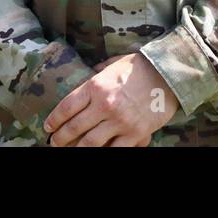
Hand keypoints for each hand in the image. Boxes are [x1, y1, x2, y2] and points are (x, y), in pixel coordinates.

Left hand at [43, 53, 177, 146]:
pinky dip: (103, 153)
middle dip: (60, 138)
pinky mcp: (135, 133)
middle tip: (54, 143)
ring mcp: (120, 121)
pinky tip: (96, 153)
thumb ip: (97, 73)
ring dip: (76, 149)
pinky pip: (115, 150)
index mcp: (96, 86)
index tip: (48, 127)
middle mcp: (105, 105)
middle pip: (74, 127)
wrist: (168, 74)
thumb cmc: (139, 66)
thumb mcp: (112, 64)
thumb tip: (88, 74)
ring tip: (69, 151)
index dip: (54, 119)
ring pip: (90, 143)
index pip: (67, 107)